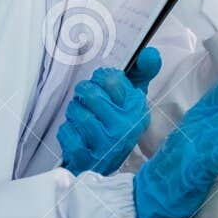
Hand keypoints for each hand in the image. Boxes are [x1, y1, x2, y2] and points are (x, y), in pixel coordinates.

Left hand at [57, 47, 161, 175]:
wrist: (108, 165)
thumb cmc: (119, 125)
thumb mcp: (133, 99)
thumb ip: (142, 72)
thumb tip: (150, 53)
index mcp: (136, 109)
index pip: (109, 78)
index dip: (99, 79)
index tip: (101, 86)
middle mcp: (124, 126)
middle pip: (89, 92)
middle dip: (83, 94)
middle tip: (88, 102)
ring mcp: (105, 143)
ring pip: (76, 111)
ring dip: (74, 112)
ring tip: (82, 119)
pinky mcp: (86, 158)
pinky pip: (66, 132)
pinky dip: (67, 131)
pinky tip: (77, 135)